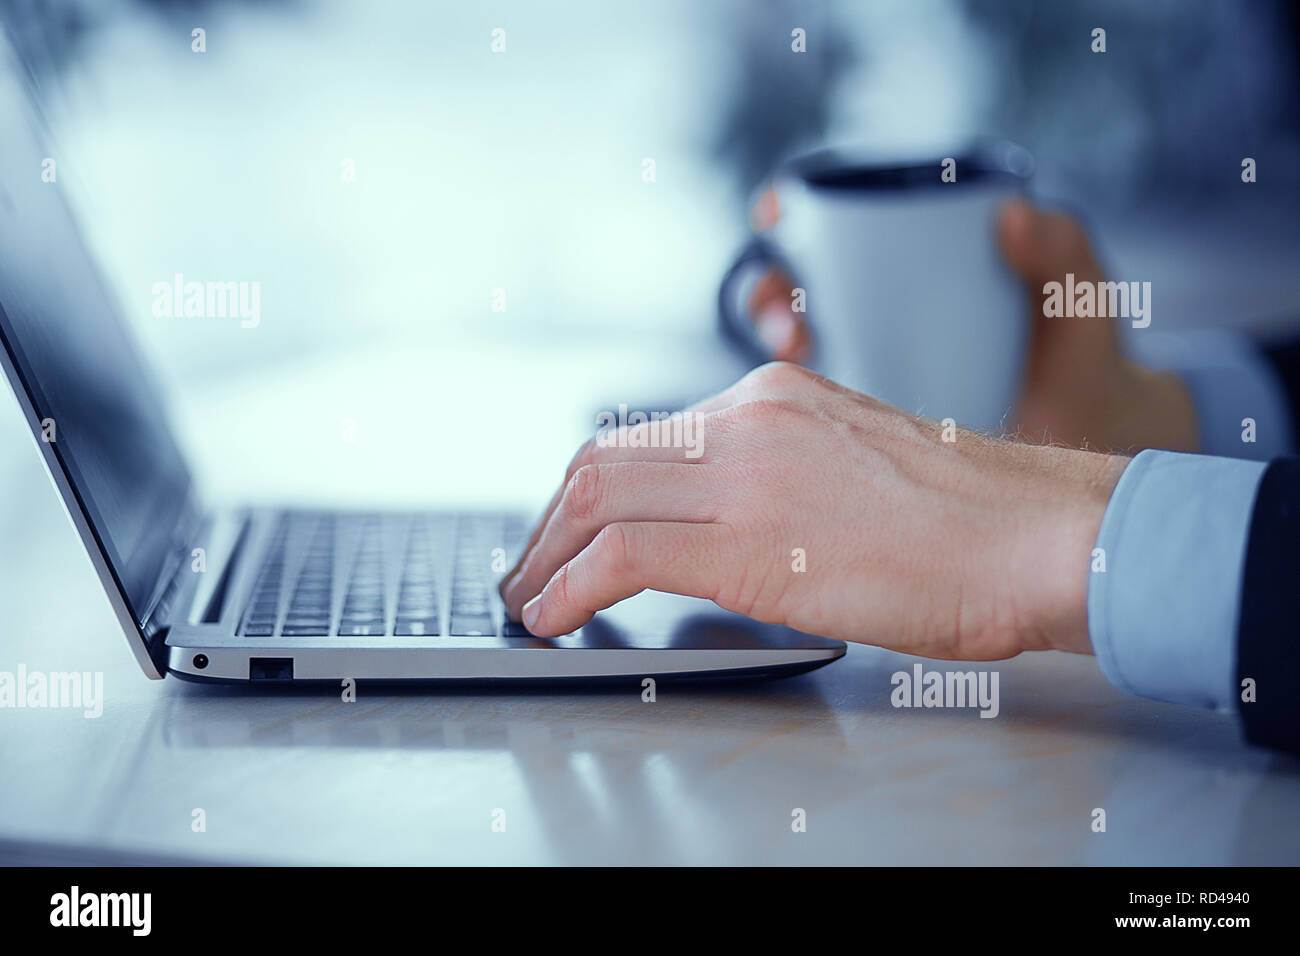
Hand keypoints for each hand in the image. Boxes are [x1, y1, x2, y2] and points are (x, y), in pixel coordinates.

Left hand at [500, 362, 1125, 659]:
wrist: (1037, 537)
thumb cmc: (972, 520)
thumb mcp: (857, 466)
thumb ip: (783, 474)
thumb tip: (726, 521)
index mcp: (775, 396)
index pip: (646, 434)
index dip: (591, 486)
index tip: (569, 526)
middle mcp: (748, 417)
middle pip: (602, 457)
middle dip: (549, 517)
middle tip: (528, 564)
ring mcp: (746, 474)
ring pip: (596, 497)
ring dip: (545, 553)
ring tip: (528, 595)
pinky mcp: (749, 540)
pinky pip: (622, 555)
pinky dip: (570, 586)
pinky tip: (554, 615)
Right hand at [744, 194, 1198, 452]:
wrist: (1087, 438)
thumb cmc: (1080, 353)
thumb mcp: (1080, 296)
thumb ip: (1061, 251)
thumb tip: (1012, 215)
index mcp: (906, 254)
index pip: (822, 223)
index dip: (780, 212)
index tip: (777, 215)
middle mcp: (868, 304)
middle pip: (785, 286)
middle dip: (763, 294)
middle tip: (788, 319)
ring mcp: (859, 361)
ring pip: (785, 347)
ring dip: (770, 347)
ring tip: (798, 354)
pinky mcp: (859, 422)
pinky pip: (806, 411)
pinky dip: (789, 410)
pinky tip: (800, 417)